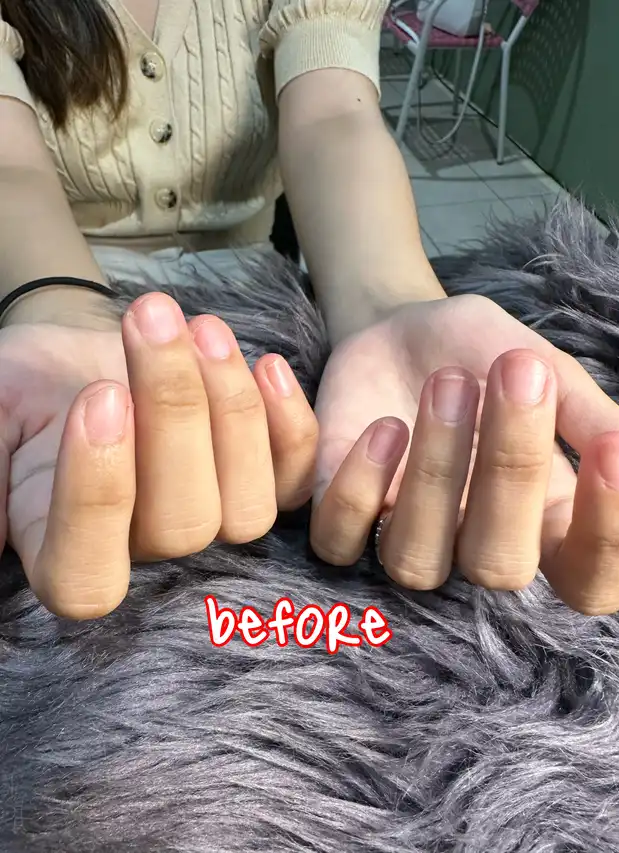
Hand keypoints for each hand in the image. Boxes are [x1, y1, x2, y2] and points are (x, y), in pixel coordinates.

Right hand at [0, 292, 316, 618]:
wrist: (76, 362)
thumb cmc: (23, 392)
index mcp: (62, 551)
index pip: (87, 572)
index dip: (99, 495)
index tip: (100, 395)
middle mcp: (144, 550)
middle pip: (183, 526)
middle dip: (174, 413)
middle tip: (148, 319)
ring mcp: (211, 519)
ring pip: (247, 508)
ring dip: (233, 409)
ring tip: (200, 328)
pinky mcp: (259, 482)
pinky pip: (296, 480)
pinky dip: (291, 425)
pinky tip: (265, 364)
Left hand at [311, 294, 618, 614]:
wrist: (405, 327)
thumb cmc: (487, 355)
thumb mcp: (547, 371)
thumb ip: (588, 419)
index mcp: (545, 525)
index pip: (592, 581)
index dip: (612, 536)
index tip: (617, 454)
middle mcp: (476, 547)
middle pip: (499, 570)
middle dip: (511, 473)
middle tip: (519, 372)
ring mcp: (406, 538)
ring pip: (415, 562)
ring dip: (433, 474)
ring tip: (448, 382)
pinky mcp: (342, 518)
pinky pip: (340, 539)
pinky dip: (359, 485)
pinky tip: (384, 424)